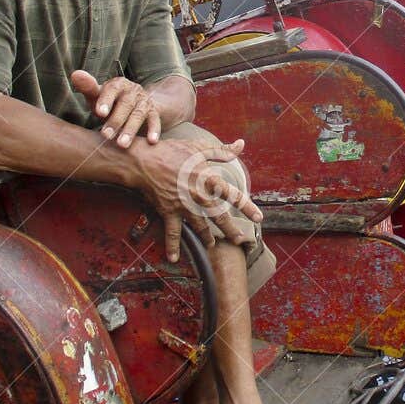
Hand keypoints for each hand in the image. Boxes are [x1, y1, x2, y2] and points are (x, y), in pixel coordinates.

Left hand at [70, 71, 158, 148]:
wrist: (135, 102)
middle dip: (116, 120)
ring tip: (122, 145)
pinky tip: (151, 141)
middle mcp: (133, 90)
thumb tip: (75, 74)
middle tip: (105, 135)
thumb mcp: (98, 95)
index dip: (106, 100)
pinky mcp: (154, 112)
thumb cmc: (109, 102)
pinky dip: (154, 130)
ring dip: (131, 129)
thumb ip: (87, 87)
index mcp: (118, 84)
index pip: (111, 90)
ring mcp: (145, 101)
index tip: (99, 113)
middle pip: (125, 104)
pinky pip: (155, 120)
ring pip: (139, 115)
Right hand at [129, 136, 262, 260]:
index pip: (234, 196)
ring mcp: (184, 207)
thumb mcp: (199, 147)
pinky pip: (172, 233)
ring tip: (211, 244)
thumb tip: (241, 144)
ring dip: (207, 237)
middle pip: (220, 218)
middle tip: (240, 240)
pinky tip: (174, 258)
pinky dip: (172, 247)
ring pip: (200, 227)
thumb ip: (222, 150)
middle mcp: (199, 197)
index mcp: (209, 180)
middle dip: (231, 230)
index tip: (259, 217)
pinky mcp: (169, 212)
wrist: (145, 161)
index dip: (248, 207)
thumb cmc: (172, 151)